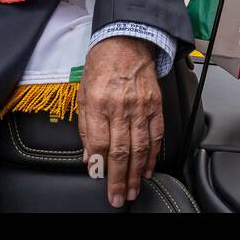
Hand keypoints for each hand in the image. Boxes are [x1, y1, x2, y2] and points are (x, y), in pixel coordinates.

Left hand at [78, 36, 162, 207]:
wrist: (127, 41)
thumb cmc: (102, 66)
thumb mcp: (83, 94)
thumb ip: (86, 127)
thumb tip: (90, 156)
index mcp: (98, 102)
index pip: (100, 143)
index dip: (100, 166)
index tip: (100, 182)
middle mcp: (120, 106)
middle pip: (120, 150)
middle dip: (119, 179)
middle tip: (118, 198)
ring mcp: (141, 106)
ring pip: (140, 147)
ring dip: (136, 173)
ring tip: (133, 189)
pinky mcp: (155, 104)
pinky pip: (155, 135)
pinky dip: (152, 155)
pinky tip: (147, 168)